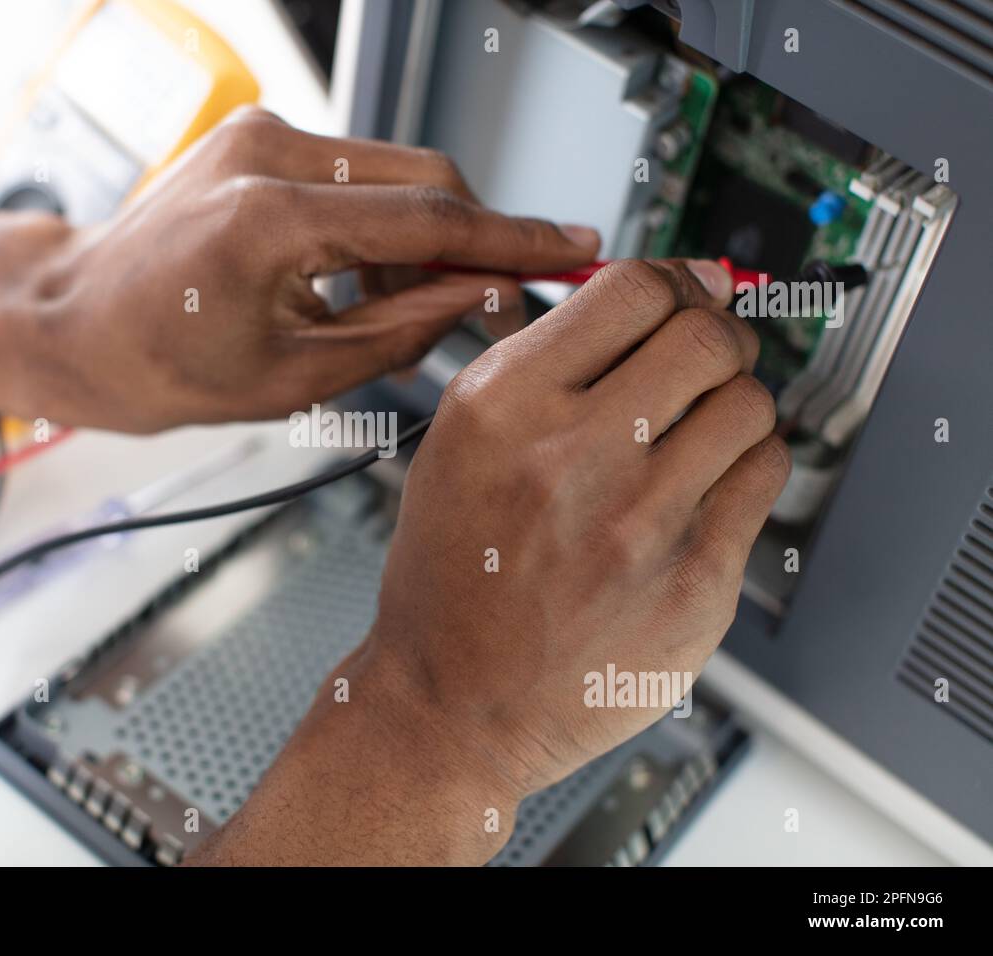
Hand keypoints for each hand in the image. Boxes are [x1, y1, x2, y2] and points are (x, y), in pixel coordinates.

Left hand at [0, 107, 600, 431]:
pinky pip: (355, 175)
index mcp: (268, 219)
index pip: (430, 219)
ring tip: (393, 316)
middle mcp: (267, 153)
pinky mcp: (259, 139)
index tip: (572, 249)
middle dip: (470, 244)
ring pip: (395, 177)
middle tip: (492, 305)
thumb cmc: (154, 363)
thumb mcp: (294, 377)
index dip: (513, 240)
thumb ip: (402, 331)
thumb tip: (482, 297)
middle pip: (425, 180)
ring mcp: (261, 135)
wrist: (73, 321)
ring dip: (418, 244)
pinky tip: (359, 286)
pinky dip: (377, 229)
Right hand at [189, 258, 789, 865]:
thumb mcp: (454, 446)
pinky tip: (710, 483)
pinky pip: (765, 476)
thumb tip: (638, 291)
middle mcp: (574, 453)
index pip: (631, 288)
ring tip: (702, 427)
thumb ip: (540, 362)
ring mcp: (643, 520)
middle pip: (705, 333)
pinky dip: (748, 465)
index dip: (669, 281)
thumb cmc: (449, 580)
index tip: (680, 291)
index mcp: (503, 406)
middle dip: (714, 330)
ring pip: (749, 401)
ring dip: (734, 399)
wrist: (453, 703)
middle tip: (705, 351)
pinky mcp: (696, 579)